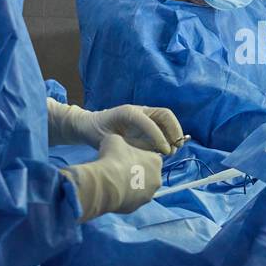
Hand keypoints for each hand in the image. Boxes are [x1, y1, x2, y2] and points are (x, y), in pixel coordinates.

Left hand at [48, 99, 184, 153]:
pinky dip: (170, 136)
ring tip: (174, 150)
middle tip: (175, 148)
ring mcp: (145, 115)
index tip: (164, 152)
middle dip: (174, 130)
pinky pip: (164, 126)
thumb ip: (126, 146)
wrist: (90, 125)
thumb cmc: (96, 132)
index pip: (149, 122)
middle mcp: (139, 110)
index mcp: (128, 112)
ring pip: (167, 119)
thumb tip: (148, 155)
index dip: (158, 137)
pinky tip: (169, 149)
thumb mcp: (107, 141)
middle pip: (165, 115)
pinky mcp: (147, 122)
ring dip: (174, 133)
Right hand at [61, 133, 162, 221]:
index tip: (125, 157)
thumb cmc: (112, 159)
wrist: (105, 184)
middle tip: (120, 169)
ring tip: (115, 181)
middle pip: (147, 174)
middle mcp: (157, 179)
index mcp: (156, 161)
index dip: (136, 157)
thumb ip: (123, 142)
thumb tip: (119, 145)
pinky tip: (113, 191)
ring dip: (131, 185)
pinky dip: (124, 196)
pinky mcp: (137, 207)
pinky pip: (131, 200)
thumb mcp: (115, 140)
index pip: (150, 157)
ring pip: (140, 188)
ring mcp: (148, 195)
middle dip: (136, 172)